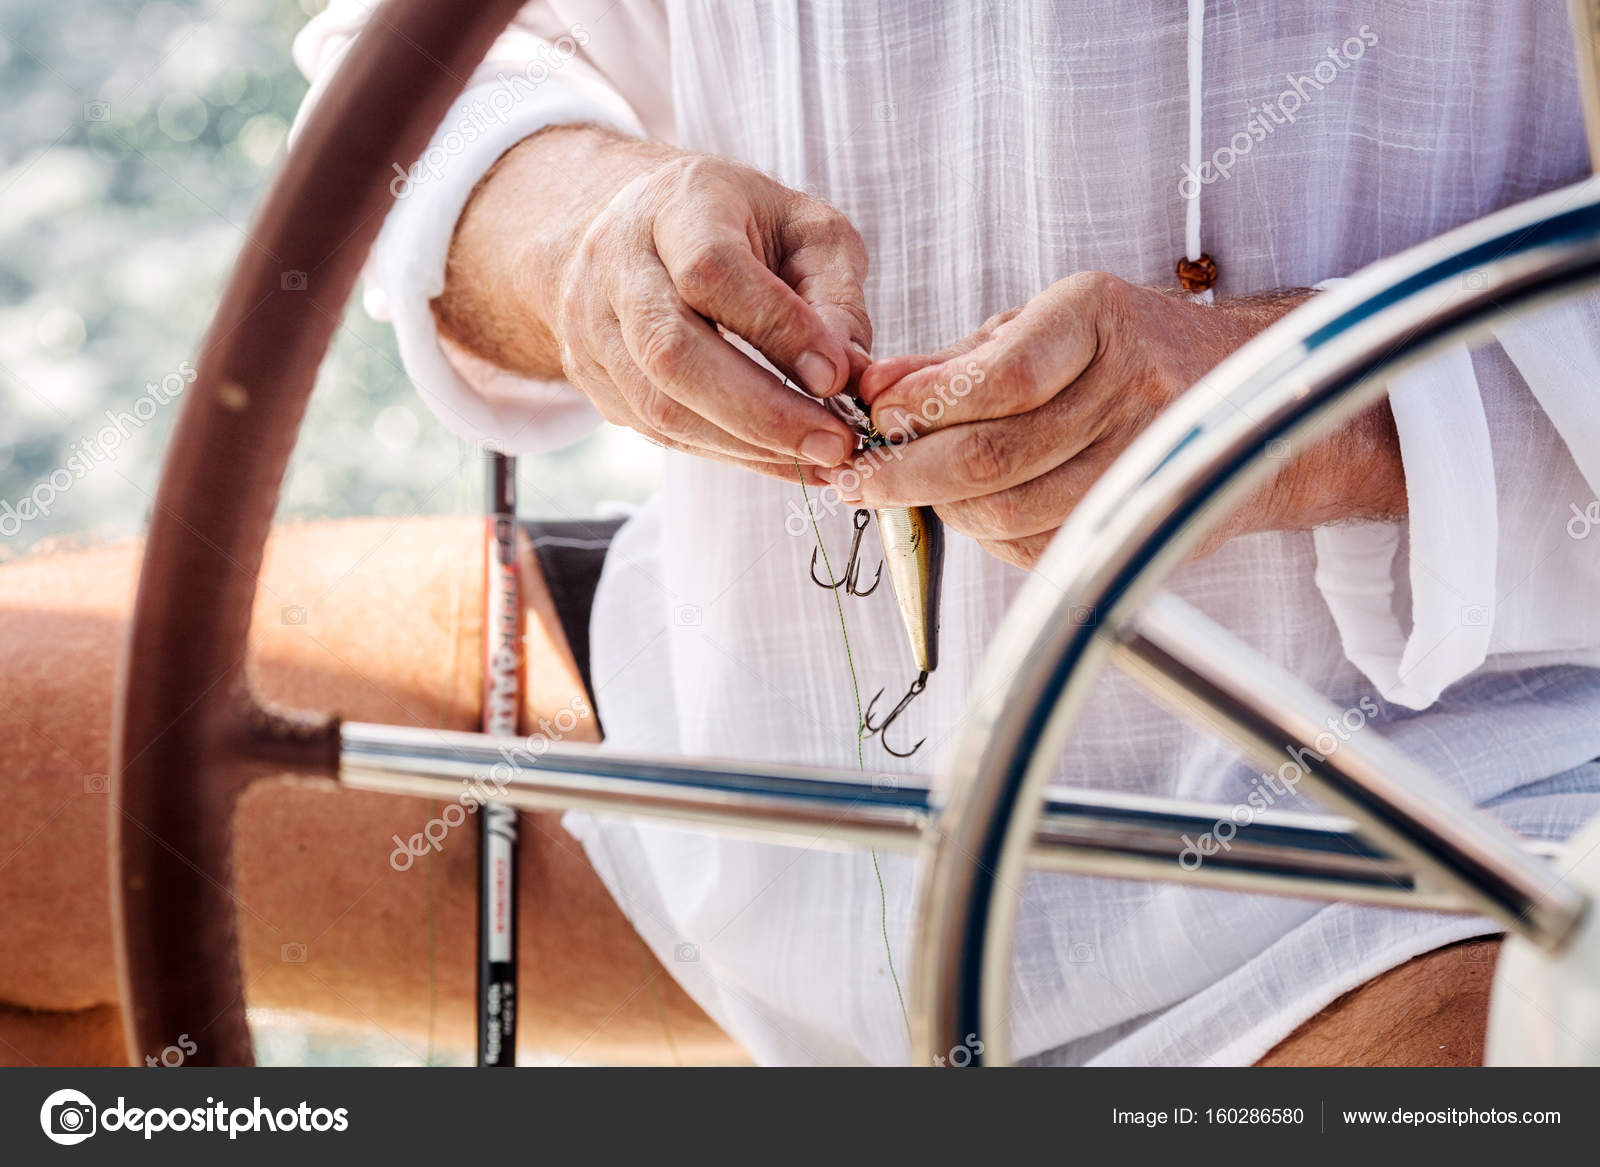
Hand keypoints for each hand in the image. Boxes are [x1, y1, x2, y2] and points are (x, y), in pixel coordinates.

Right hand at [435, 125, 867, 476]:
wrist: (640, 229)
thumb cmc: (741, 226)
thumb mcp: (807, 230)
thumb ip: (835, 296)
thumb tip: (848, 375)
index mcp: (678, 206)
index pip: (712, 271)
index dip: (776, 329)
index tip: (837, 376)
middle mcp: (618, 262)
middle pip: (673, 352)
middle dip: (762, 412)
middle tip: (835, 443)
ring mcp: (594, 325)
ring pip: (660, 406)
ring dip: (748, 445)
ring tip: (818, 459)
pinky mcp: (594, 379)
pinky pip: (659, 431)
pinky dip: (729, 454)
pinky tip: (781, 458)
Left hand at [831, 272, 1403, 568]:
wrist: (1248, 393)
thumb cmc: (1121, 351)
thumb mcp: (1041, 327)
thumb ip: (953, 360)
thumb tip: (870, 386)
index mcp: (1099, 319)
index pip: (1002, 377)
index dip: (926, 406)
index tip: (873, 418)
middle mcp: (1132, 387)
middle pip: (996, 455)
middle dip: (908, 473)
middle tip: (859, 479)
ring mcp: (1145, 458)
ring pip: (1012, 512)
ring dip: (943, 509)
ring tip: (908, 491)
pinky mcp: (1142, 516)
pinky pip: (1039, 546)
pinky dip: (987, 536)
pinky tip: (968, 510)